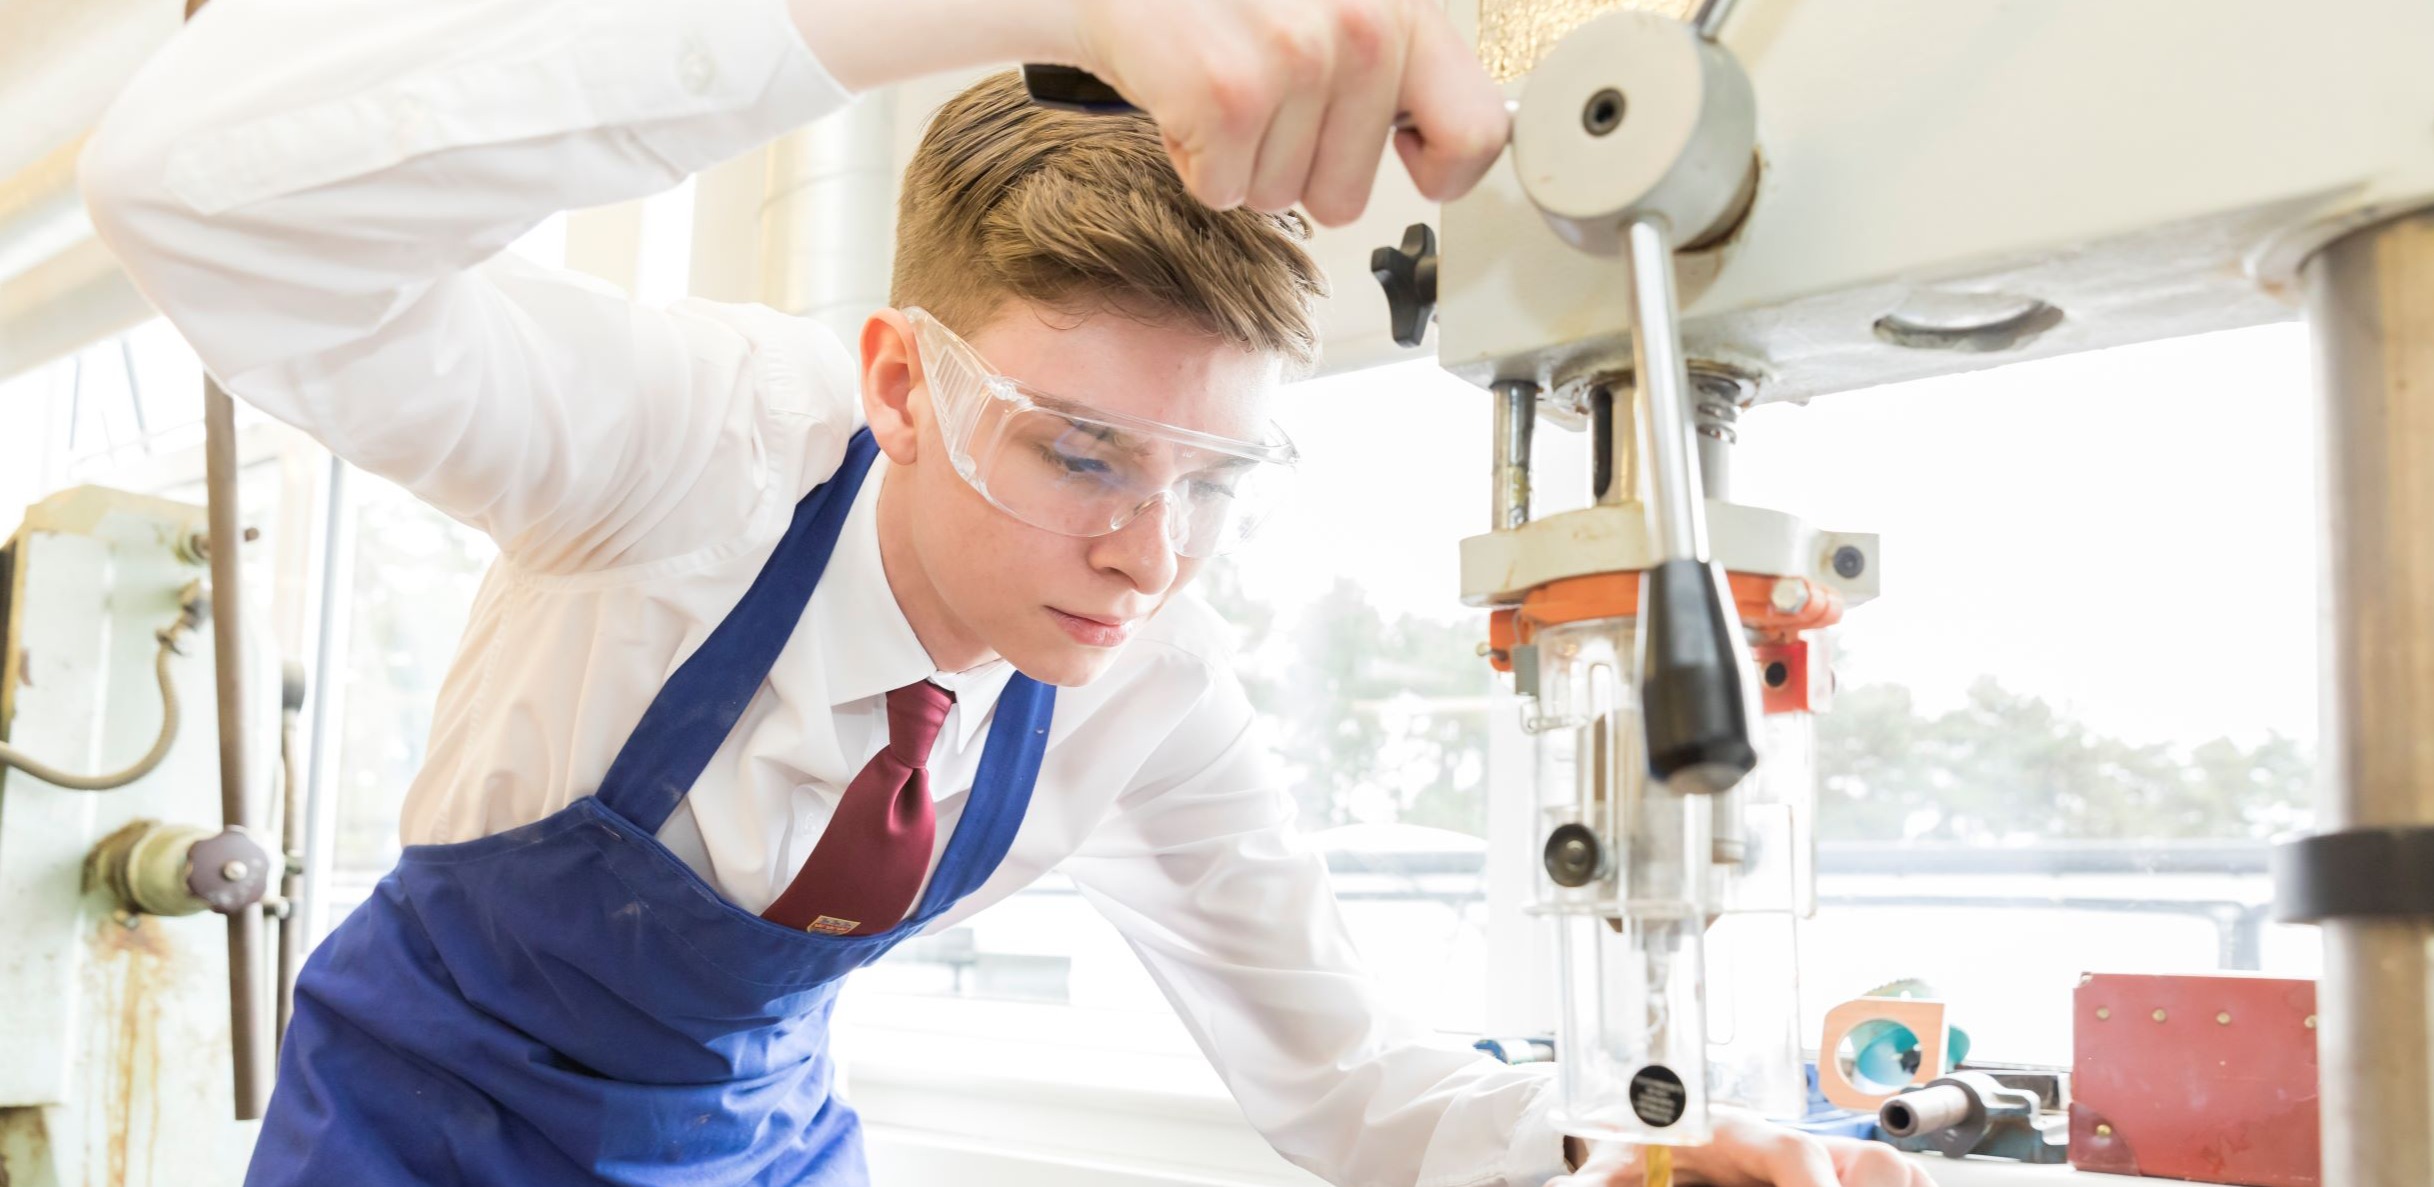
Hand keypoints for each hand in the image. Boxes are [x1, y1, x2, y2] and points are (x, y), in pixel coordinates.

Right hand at [1060, 0, 1510, 223]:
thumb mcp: (1333, 0)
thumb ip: (1396, 61)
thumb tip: (1440, 147)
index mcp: (1400, 2)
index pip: (1477, 130)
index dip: (1439, 171)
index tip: (1406, 161)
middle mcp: (1364, 23)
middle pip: (1351, 193)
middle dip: (1293, 160)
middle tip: (1256, 91)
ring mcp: (1298, 57)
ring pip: (1281, 195)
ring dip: (1236, 154)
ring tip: (1215, 76)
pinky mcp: (1229, 92)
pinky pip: (1222, 189)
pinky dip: (1190, 156)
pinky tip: (1180, 89)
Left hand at [1554, 1111, 1937, 1186]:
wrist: (1645, 1126)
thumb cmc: (1636, 1145)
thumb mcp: (1608, 1167)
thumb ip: (1589, 1183)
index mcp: (1735, 1132)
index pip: (1792, 1149)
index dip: (1814, 1181)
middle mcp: (1786, 1139)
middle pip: (1867, 1157)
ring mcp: (1816, 1158)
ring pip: (1889, 1167)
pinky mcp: (1830, 1175)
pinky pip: (1888, 1179)